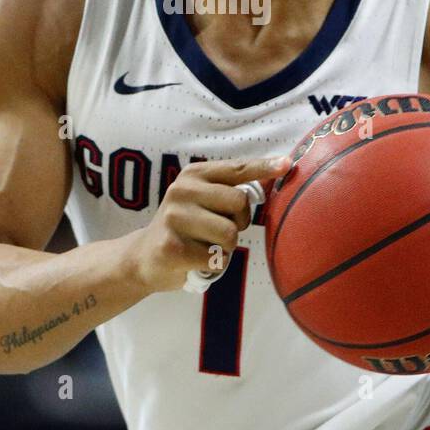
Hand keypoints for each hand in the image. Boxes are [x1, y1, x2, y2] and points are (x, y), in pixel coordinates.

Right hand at [127, 155, 291, 292]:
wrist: (143, 257)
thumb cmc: (184, 228)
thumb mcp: (201, 200)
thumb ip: (228, 190)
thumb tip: (273, 175)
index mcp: (194, 175)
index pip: (237, 169)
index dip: (264, 167)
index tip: (287, 164)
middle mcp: (182, 190)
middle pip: (239, 203)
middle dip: (239, 223)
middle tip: (218, 230)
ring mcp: (175, 218)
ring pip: (230, 234)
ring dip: (225, 247)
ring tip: (205, 246)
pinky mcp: (172, 247)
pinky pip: (216, 258)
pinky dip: (214, 265)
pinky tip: (195, 261)